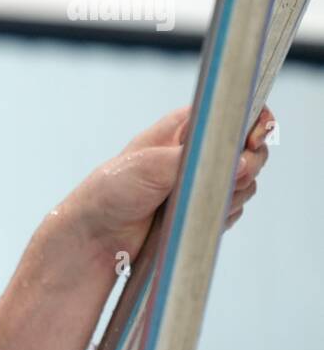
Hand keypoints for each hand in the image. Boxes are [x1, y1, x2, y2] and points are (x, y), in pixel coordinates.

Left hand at [65, 103, 274, 265]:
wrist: (94, 237)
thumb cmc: (110, 192)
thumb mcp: (147, 165)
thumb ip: (193, 159)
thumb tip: (238, 161)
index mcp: (182, 129)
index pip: (233, 113)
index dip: (253, 122)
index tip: (254, 140)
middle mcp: (196, 152)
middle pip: (250, 150)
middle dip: (247, 166)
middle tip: (227, 180)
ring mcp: (201, 182)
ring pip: (246, 183)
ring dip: (232, 195)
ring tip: (193, 203)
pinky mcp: (202, 209)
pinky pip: (232, 210)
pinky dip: (222, 215)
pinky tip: (194, 219)